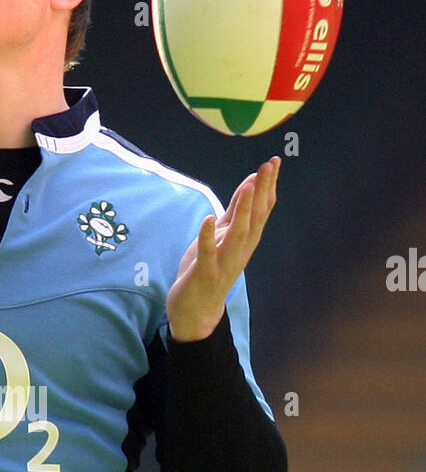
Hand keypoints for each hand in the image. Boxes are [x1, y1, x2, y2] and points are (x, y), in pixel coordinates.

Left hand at [166, 156, 279, 341]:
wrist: (196, 310)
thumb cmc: (209, 268)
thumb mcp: (223, 236)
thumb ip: (235, 212)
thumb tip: (251, 183)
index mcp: (245, 240)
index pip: (262, 210)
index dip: (268, 186)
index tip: (274, 162)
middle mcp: (240, 250)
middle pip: (255, 218)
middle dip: (262, 191)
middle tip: (269, 165)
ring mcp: (224, 263)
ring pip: (237, 234)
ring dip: (243, 210)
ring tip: (248, 186)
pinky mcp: (204, 274)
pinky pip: (207, 253)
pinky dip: (208, 236)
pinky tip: (208, 219)